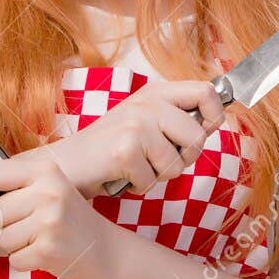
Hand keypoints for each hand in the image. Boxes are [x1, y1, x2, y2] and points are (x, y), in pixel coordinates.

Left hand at [0, 151, 113, 278]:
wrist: (106, 252)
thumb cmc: (70, 220)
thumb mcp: (51, 188)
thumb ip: (17, 184)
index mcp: (45, 170)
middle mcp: (48, 192)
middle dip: (5, 226)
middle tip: (29, 227)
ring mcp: (48, 222)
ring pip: (1, 239)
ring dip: (15, 245)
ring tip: (40, 239)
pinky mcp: (47, 250)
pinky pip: (14, 259)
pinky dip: (25, 262)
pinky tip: (46, 253)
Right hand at [44, 78, 226, 196]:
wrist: (65, 164)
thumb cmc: (107, 149)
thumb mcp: (143, 122)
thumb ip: (175, 118)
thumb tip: (213, 120)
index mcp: (155, 92)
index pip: (206, 92)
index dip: (213, 116)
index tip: (202, 131)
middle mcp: (147, 103)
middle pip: (197, 136)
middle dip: (183, 159)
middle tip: (157, 159)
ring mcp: (136, 124)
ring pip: (176, 164)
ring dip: (156, 176)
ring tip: (134, 166)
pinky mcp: (125, 149)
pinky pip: (152, 181)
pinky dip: (137, 186)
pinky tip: (121, 175)